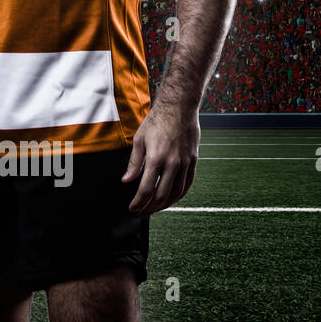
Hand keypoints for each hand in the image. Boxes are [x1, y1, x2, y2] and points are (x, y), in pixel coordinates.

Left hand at [122, 99, 199, 214]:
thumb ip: (134, 163)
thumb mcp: (139, 140)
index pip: (146, 189)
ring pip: (176, 193)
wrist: (179, 108)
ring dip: (165, 204)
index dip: (139, 202)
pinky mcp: (194, 161)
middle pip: (162, 195)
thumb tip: (126, 181)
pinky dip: (179, 194)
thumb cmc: (156, 122)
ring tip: (154, 208)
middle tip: (142, 213)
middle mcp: (173, 164)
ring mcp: (185, 163)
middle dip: (150, 207)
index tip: (133, 209)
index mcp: (156, 159)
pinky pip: (188, 184)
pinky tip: (172, 198)